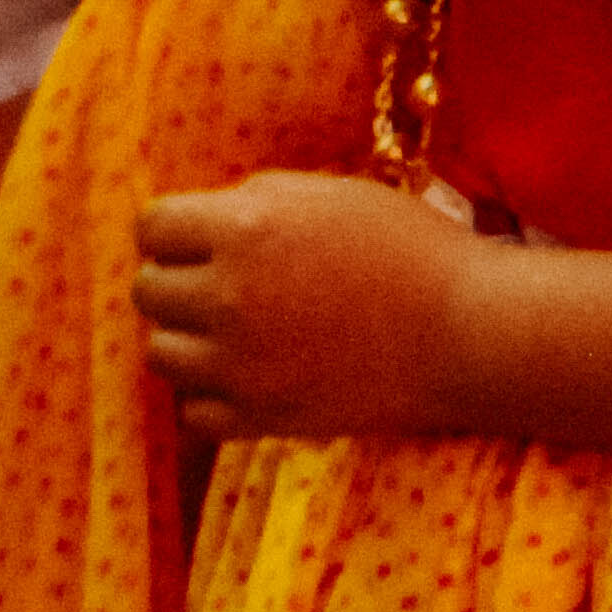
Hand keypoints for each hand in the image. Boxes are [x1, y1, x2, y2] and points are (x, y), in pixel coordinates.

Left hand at [134, 173, 483, 442]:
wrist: (464, 329)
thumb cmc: (409, 248)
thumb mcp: (335, 194)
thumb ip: (260, 199)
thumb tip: (207, 218)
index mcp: (247, 228)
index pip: (152, 226)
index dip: (174, 229)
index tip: (200, 238)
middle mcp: (228, 296)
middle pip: (147, 291)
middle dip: (180, 280)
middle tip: (227, 283)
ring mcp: (237, 364)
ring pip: (159, 353)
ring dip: (190, 338)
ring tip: (239, 330)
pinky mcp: (256, 417)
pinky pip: (191, 411)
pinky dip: (211, 394)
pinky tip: (250, 373)